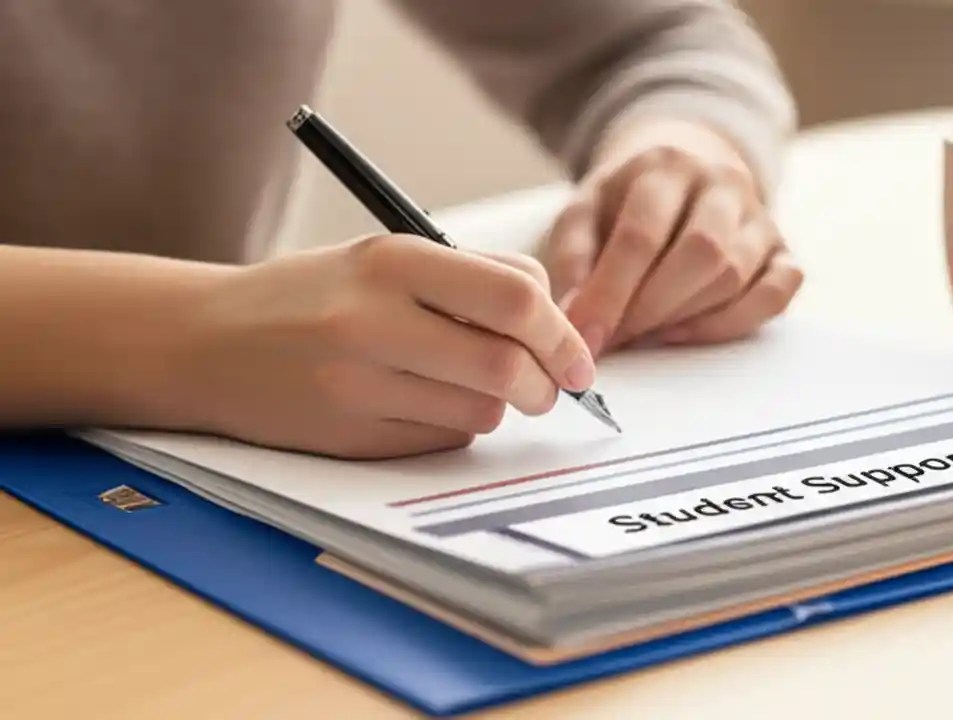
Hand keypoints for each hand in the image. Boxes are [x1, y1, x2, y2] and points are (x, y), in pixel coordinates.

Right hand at [181, 235, 595, 458]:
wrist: (204, 341)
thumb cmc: (314, 295)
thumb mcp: (385, 258)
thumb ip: (471, 278)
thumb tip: (556, 320)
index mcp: (391, 260)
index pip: (515, 296)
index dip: (563, 333)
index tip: (578, 358)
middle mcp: (371, 320)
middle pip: (505, 365)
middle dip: (546, 384)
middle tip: (549, 388)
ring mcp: (355, 384)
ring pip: (480, 412)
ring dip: (496, 406)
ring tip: (463, 384)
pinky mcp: (347, 437)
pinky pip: (441, 441)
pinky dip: (453, 428)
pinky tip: (419, 405)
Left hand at [540, 118, 802, 354]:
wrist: (685, 170)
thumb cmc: (626, 202)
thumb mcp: (584, 211)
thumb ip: (572, 258)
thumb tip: (574, 318)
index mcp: (666, 166)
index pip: (642, 234)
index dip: (611, 292)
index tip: (586, 338)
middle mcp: (722, 184)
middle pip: (700, 253)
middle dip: (651, 308)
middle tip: (617, 339)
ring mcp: (760, 217)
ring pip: (735, 275)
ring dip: (685, 318)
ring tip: (645, 334)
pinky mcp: (782, 251)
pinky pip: (777, 293)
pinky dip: (734, 322)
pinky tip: (689, 331)